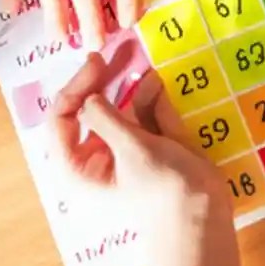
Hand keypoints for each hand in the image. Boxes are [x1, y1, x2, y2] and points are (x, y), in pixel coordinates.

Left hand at [50, 54, 222, 202]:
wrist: (203, 213)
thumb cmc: (161, 187)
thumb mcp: (131, 150)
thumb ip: (106, 118)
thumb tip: (89, 97)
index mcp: (78, 164)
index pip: (62, 118)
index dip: (76, 87)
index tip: (97, 64)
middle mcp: (95, 152)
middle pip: (87, 107)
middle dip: (101, 79)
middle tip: (116, 51)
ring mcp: (123, 145)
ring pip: (116, 105)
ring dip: (126, 82)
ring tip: (137, 57)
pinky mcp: (148, 141)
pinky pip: (141, 110)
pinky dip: (147, 93)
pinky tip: (156, 80)